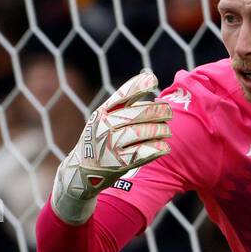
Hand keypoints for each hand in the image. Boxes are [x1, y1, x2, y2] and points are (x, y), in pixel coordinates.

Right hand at [51, 69, 172, 223]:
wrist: (81, 171)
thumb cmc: (100, 142)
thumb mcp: (103, 120)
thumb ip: (123, 106)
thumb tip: (151, 86)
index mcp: (102, 112)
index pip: (122, 94)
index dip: (138, 86)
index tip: (153, 80)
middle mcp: (104, 126)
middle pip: (137, 114)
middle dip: (157, 111)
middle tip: (169, 112)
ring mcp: (110, 144)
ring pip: (141, 132)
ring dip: (160, 130)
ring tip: (167, 131)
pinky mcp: (118, 163)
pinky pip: (142, 153)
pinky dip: (157, 148)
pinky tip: (165, 147)